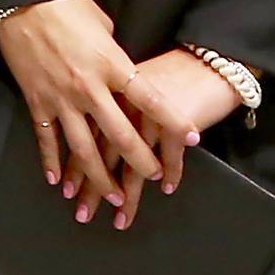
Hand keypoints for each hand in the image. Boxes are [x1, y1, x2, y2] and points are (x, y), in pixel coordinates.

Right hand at [0, 0, 193, 203]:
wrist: (22, 1)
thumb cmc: (65, 5)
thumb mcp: (102, 22)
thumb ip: (114, 51)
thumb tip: (120, 65)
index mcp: (111, 64)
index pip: (149, 98)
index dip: (172, 119)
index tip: (191, 136)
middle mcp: (89, 87)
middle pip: (120, 134)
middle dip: (139, 161)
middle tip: (152, 177)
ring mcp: (61, 99)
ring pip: (84, 149)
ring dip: (98, 177)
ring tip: (111, 197)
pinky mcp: (37, 103)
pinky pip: (47, 140)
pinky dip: (52, 162)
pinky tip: (58, 182)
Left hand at [71, 48, 239, 231]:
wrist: (208, 57)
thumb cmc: (168, 61)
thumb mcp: (131, 69)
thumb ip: (112, 89)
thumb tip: (96, 109)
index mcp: (108, 90)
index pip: (84, 133)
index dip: (74, 164)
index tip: (65, 187)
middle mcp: (124, 105)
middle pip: (102, 154)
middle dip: (92, 188)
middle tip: (83, 212)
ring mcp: (150, 115)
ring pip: (131, 165)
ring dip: (126, 196)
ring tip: (121, 218)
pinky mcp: (176, 123)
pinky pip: (171, 157)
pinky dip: (171, 174)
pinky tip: (167, 188)